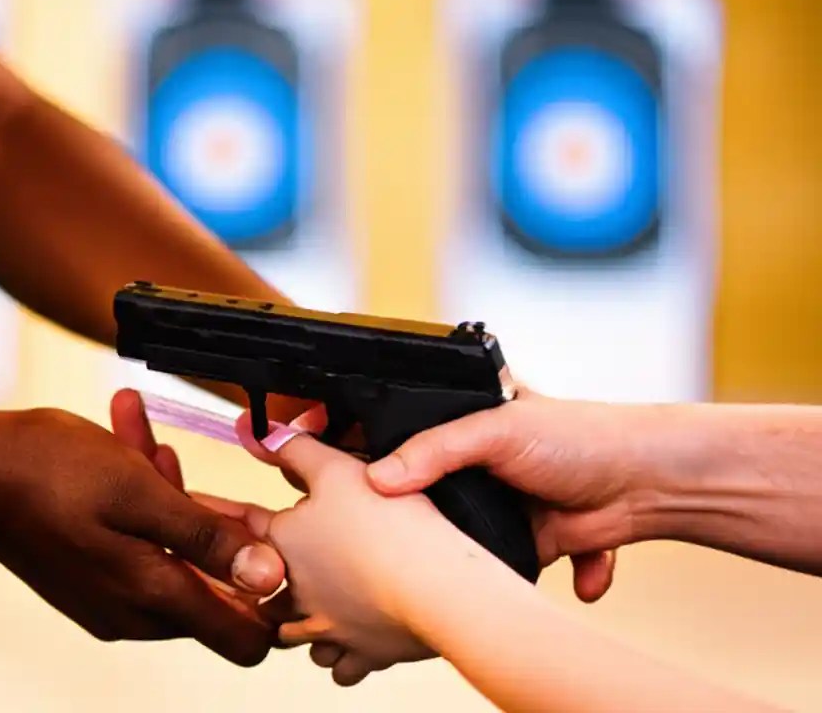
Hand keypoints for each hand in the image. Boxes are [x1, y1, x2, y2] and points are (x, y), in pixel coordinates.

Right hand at [0, 401, 285, 665]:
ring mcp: (108, 600)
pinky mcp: (88, 580)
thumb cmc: (48, 471)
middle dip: (204, 518)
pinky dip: (137, 504)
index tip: (259, 537)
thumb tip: (270, 577)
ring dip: (167, 498)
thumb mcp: (142, 492)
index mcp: (154, 598)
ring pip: (170, 554)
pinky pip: (136, 547)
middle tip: (172, 460)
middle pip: (208, 584)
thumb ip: (208, 540)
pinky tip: (120, 448)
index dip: (269, 597)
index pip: (246, 641)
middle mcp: (134, 614)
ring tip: (138, 441)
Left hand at [212, 423, 446, 685]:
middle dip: (271, 579)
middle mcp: (294, 593)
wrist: (437, 585)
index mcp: (281, 544)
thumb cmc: (388, 526)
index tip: (213, 509)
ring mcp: (326, 629)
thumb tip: (259, 433)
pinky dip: (341, 655)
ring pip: (296, 633)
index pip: (237, 524)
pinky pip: (339, 666)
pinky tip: (351, 637)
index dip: (227, 511)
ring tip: (319, 605)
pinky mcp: (361, 654)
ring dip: (302, 621)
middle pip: (263, 589)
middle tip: (286, 565)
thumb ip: (295, 449)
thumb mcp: (336, 468)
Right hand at [361, 389, 678, 601]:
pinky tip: (549, 563)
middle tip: (398, 529)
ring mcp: (499, 507)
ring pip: (458, 539)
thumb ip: (434, 450)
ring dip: (464, 551)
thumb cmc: (583, 435)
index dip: (376, 458)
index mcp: (463, 422)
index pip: (403, 438)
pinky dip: (519, 578)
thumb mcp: (496, 427)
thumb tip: (379, 480)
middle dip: (418, 516)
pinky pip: (502, 572)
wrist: (651, 482)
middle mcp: (476, 466)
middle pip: (424, 496)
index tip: (352, 482)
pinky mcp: (523, 546)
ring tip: (457, 553)